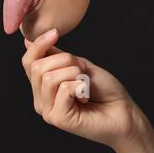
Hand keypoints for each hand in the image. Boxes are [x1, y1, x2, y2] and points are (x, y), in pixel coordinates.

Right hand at [21, 28, 150, 152]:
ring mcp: (48, 111)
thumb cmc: (106, 91)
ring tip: (85, 86)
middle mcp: (41, 100)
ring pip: (49, 77)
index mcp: (44, 87)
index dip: (39, 45)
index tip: (55, 33)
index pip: (28, 62)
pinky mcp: (58, 119)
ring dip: (75, 74)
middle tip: (83, 73)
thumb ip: (56, 56)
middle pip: (37, 67)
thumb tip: (28, 40)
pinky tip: (86, 98)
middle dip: (65, 61)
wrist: (125, 112)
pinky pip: (63, 89)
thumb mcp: (80, 66)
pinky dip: (80, 87)